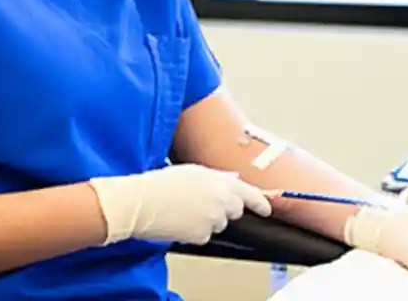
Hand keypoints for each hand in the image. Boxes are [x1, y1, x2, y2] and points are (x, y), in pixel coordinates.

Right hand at [87, 164, 272, 244]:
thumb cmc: (161, 183)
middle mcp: (222, 199)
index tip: (266, 208)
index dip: (260, 202)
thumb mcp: (192, 171)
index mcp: (221, 180)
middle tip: (203, 204)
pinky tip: (180, 221)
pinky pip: (205, 236)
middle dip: (225, 209)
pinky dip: (195, 232)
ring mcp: (214, 219)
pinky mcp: (203, 235)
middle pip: (235, 210)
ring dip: (207, 220)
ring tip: (185, 210)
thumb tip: (232, 179)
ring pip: (218, 224)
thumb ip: (217, 176)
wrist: (142, 202)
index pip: (249, 192)